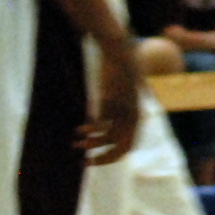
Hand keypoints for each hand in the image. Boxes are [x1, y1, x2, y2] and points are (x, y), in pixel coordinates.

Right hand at [78, 39, 141, 164]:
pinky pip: (102, 121)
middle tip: (85, 162)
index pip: (128, 148)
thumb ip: (120, 110)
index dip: (112, 157)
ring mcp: (124, 109)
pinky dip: (90, 129)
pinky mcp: (113, 100)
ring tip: (77, 144)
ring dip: (92, 144)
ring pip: (109, 138)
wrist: (120, 52)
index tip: (96, 160)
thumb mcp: (123, 95)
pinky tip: (80, 129)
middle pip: (122, 148)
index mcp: (137, 118)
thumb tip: (104, 122)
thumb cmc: (119, 74)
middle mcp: (133, 117)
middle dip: (103, 158)